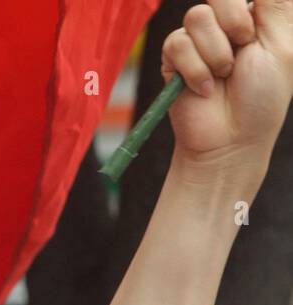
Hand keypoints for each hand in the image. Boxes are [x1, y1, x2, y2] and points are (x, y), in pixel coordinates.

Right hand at [164, 0, 292, 168]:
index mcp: (257, 17)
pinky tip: (204, 88)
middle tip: (243, 47)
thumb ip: (274, 6)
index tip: (253, 35)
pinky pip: (177, 43)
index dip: (246, 10)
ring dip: (214, 52)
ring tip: (223, 75)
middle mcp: (226, 24)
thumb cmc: (262, 97)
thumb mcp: (282, 46)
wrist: (229, 139)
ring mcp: (198, 40)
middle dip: (233, 21)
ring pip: (196, 16)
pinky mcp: (174, 59)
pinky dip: (194, 69)